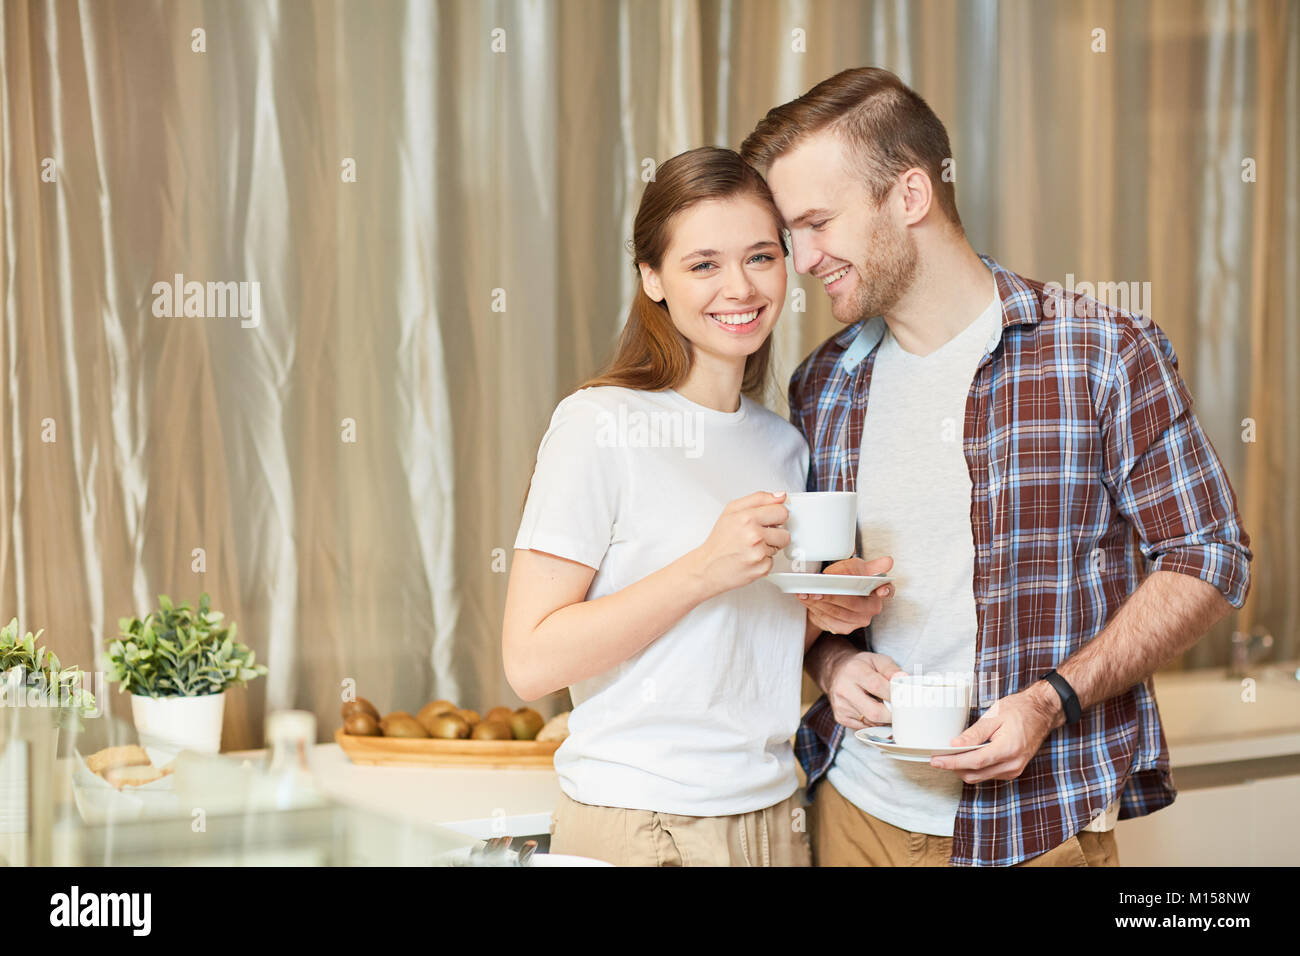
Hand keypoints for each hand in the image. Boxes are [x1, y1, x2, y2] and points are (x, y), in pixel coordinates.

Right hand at [688, 491, 790, 598]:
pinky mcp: (762, 568)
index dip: (775, 516)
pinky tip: (750, 557)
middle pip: (785, 532)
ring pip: (780, 547)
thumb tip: (781, 496)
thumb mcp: (731, 510)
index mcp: (747, 518)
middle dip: (775, 533)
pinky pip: (773, 560)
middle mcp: (754, 536)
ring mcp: (759, 553)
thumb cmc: (719, 540)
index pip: (781, 511)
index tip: (769, 519)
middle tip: (759, 535)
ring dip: (769, 547)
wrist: (708, 567)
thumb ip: (758, 499)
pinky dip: (763, 560)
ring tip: (752, 547)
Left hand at [798, 556, 893, 634]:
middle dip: (833, 596)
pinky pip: (829, 620)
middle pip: (854, 604)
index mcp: (879, 590)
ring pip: (838, 612)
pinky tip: (807, 600)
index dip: (885, 590)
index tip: (880, 590)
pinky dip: (815, 609)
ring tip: (806, 593)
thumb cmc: (846, 578)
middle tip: (816, 590)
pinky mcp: (844, 627)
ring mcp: (859, 620)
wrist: (830, 593)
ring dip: (819, 602)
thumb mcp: (856, 566)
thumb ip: (869, 564)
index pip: (888, 590)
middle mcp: (872, 608)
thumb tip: (888, 562)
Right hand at [821, 646, 905, 729]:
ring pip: (872, 722)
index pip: (878, 687)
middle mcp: (844, 690)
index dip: (894, 694)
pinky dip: (874, 722)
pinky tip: (872, 709)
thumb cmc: (861, 666)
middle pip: (874, 712)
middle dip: (892, 714)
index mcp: (854, 671)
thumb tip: (903, 679)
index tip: (904, 696)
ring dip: (884, 718)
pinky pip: (865, 727)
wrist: (837, 672)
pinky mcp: (841, 718)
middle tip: (898, 708)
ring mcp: (841, 706)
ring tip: (883, 705)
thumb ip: (892, 670)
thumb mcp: (877, 660)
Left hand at [929, 682, 1060, 781]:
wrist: (1041, 713)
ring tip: (949, 756)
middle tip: (937, 757)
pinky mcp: (1012, 770)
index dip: (952, 763)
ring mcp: (1014, 770)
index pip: (974, 762)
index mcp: (1008, 749)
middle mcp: (1012, 764)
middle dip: (954, 768)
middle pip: (975, 774)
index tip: (936, 760)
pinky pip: (988, 774)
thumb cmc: (1020, 710)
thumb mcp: (994, 716)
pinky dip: (974, 768)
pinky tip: (965, 757)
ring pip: (980, 777)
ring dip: (963, 769)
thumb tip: (955, 744)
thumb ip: (974, 733)